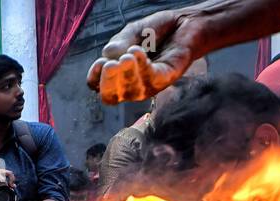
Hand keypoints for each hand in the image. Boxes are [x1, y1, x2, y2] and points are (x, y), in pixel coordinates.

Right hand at [87, 8, 208, 103]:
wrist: (184, 23)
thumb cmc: (156, 31)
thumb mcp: (131, 33)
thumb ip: (119, 43)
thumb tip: (107, 56)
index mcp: (117, 74)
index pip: (98, 86)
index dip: (95, 79)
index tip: (100, 63)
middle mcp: (130, 85)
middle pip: (111, 96)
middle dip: (108, 83)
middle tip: (109, 65)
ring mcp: (147, 86)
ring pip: (130, 91)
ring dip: (126, 74)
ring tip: (127, 56)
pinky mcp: (165, 80)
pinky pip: (150, 79)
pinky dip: (142, 66)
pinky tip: (138, 52)